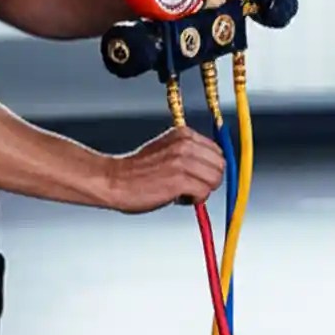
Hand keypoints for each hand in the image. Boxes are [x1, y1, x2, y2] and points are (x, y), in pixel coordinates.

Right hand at [103, 127, 225, 213]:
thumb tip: (212, 167)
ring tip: (181, 192)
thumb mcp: (167, 151)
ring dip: (201, 191)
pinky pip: (204, 193)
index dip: (208, 168)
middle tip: (189, 186)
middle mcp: (185, 144)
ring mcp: (183, 161)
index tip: (196, 176)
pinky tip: (176, 198)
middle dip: (208, 180)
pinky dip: (195, 200)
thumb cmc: (138, 171)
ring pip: (215, 180)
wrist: (114, 181)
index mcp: (183, 134)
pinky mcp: (180, 179)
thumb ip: (189, 154)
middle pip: (220, 166)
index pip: (217, 152)